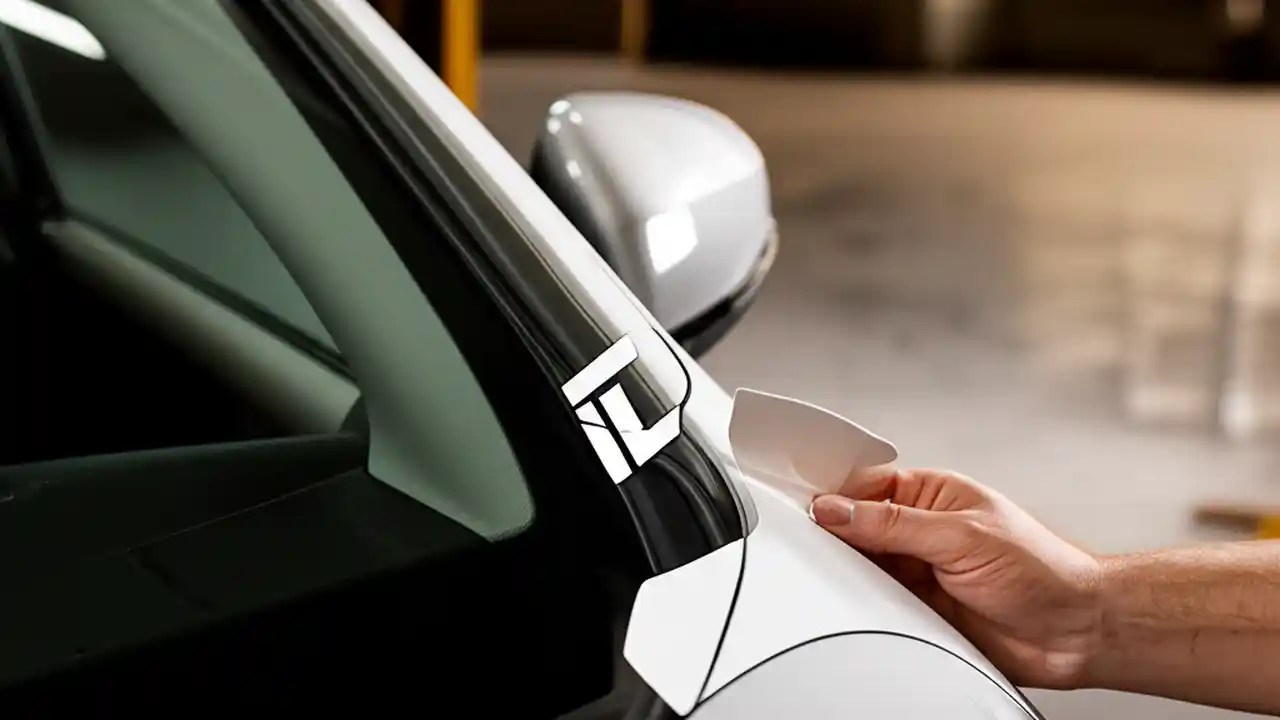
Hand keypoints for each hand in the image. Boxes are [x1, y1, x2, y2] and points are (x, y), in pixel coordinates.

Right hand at [810, 466, 1102, 688]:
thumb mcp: (961, 536)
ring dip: (849, 573)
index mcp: (933, 493)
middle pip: (857, 527)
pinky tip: (854, 605)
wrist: (1078, 632)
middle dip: (834, 536)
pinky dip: (862, 606)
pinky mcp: (919, 610)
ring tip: (833, 576)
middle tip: (809, 545)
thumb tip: (836, 509)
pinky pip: (876, 605)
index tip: (802, 507)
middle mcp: (921, 530)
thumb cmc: (1043, 570)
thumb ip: (893, 524)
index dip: (833, 495)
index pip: (866, 486)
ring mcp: (919, 571)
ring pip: (862, 567)